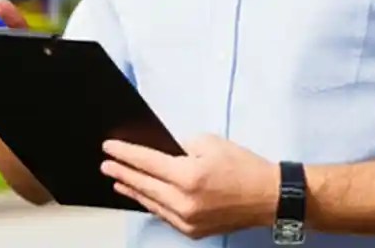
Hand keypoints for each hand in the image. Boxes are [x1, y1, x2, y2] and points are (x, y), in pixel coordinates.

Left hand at [101, 135, 279, 239]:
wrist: (267, 196)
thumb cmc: (243, 167)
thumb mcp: (211, 143)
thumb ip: (181, 145)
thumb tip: (162, 151)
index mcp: (188, 176)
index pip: (146, 162)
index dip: (125, 153)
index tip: (109, 147)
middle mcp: (184, 202)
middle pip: (143, 184)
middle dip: (122, 172)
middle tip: (106, 165)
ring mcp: (187, 221)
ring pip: (151, 203)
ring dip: (133, 190)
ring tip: (118, 181)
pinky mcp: (193, 231)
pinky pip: (165, 216)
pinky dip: (152, 204)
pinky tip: (144, 197)